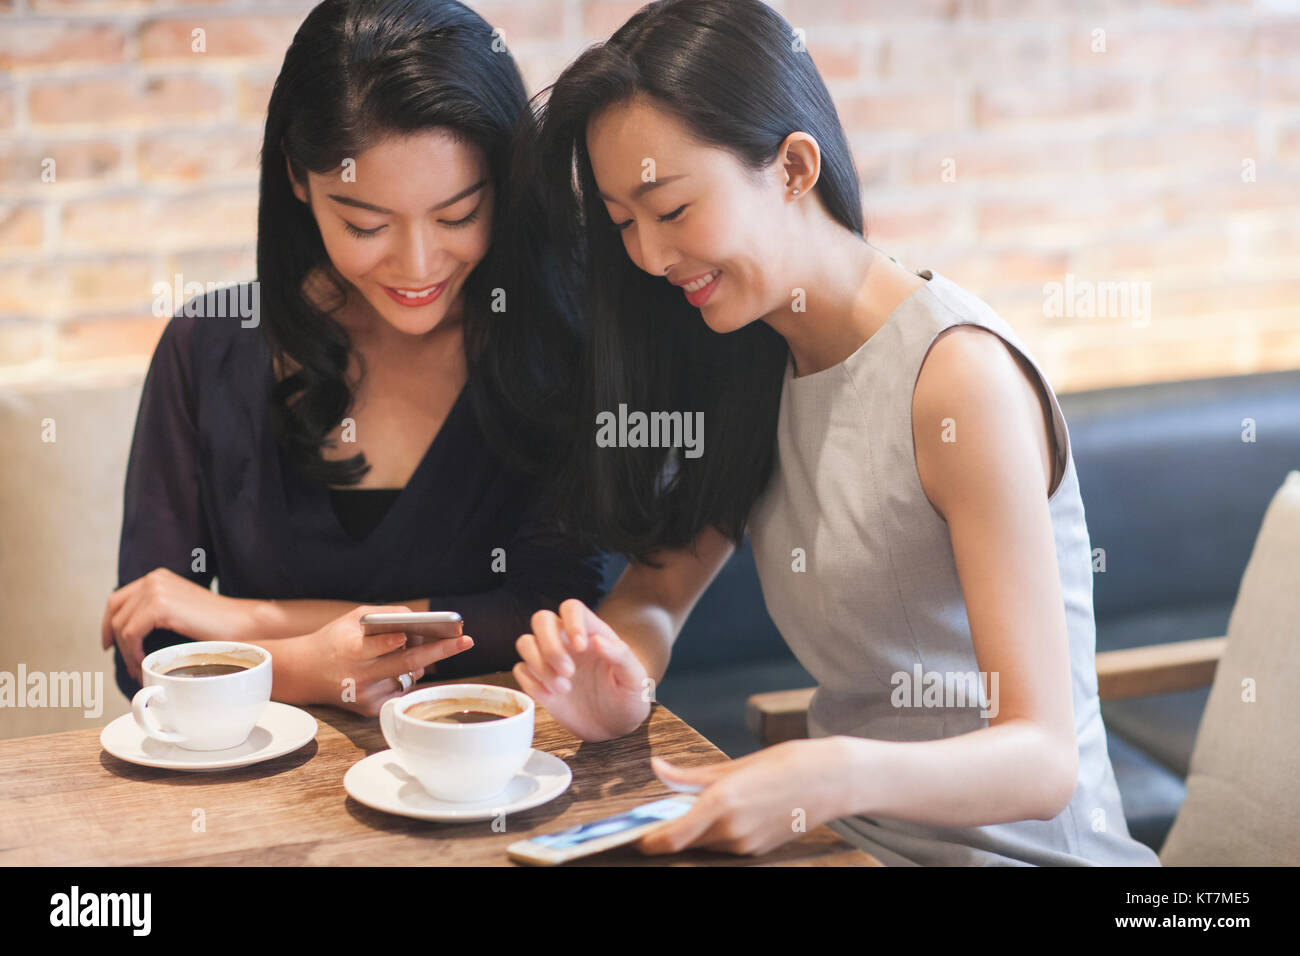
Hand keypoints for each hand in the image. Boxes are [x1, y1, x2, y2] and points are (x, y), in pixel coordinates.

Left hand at [102, 568, 252, 680]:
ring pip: (121, 626)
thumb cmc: (217, 625)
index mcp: (157, 578)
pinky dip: (133, 652)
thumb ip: (157, 613)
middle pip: (115, 611)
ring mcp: (155, 589)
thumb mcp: (180, 611)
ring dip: (126, 652)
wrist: (241, 624)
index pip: (118, 600)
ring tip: (140, 669)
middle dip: (113, 640)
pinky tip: (144, 663)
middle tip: (125, 662)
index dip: (108, 624)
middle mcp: (153, 579)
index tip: (109, 644)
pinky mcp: (159, 605)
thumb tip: (131, 635)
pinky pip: (131, 634)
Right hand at [308, 605, 474, 716]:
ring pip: (408, 677)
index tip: (412, 634)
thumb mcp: (353, 619)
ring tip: (424, 646)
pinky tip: (396, 667)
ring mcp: (366, 696)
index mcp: (351, 650)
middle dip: (438, 651)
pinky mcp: (370, 710)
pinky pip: (401, 691)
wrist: (304, 673)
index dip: (395, 640)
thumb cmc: (335, 639)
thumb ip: (386, 616)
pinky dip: (406, 677)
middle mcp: (359, 676)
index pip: (380, 645)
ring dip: (420, 662)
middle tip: (466, 641)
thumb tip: (420, 623)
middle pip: (405, 664)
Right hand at [513, 598, 650, 741]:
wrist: (615, 726)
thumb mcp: (635, 679)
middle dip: (550, 646)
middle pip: (541, 620)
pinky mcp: (539, 681)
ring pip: (525, 642)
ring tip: (564, 689)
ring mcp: (550, 661)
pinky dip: (532, 683)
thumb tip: (596, 640)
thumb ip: (621, 655)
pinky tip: (553, 697)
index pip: (571, 608)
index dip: (571, 622)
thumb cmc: (628, 698)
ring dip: (540, 665)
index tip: (581, 647)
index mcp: (592, 633)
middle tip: (569, 672)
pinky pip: (520, 670)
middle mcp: (567, 642)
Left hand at [636, 738, 847, 856]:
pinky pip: (725, 845)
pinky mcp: (759, 850)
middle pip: (685, 841)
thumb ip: (691, 776)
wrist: (834, 780)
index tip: (634, 835)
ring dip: (694, 830)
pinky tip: (727, 810)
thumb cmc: (788, 763)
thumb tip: (657, 769)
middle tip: (662, 811)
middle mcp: (732, 831)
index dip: (647, 840)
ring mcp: (747, 845)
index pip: (671, 837)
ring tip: (699, 803)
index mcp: (722, 804)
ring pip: (704, 843)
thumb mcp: (735, 765)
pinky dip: (716, 832)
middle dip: (671, 830)